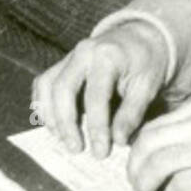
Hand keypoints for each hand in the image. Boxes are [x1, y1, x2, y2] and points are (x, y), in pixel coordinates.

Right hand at [31, 20, 170, 159]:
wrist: (138, 38)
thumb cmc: (145, 63)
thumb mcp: (147, 86)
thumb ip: (132, 113)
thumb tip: (118, 141)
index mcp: (107, 56)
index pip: (95, 96)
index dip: (97, 127)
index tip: (101, 151)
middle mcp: (82, 52)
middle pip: (63, 89)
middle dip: (66, 123)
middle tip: (76, 149)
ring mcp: (68, 57)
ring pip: (47, 85)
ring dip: (50, 116)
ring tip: (63, 140)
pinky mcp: (62, 63)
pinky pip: (43, 83)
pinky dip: (43, 104)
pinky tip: (53, 124)